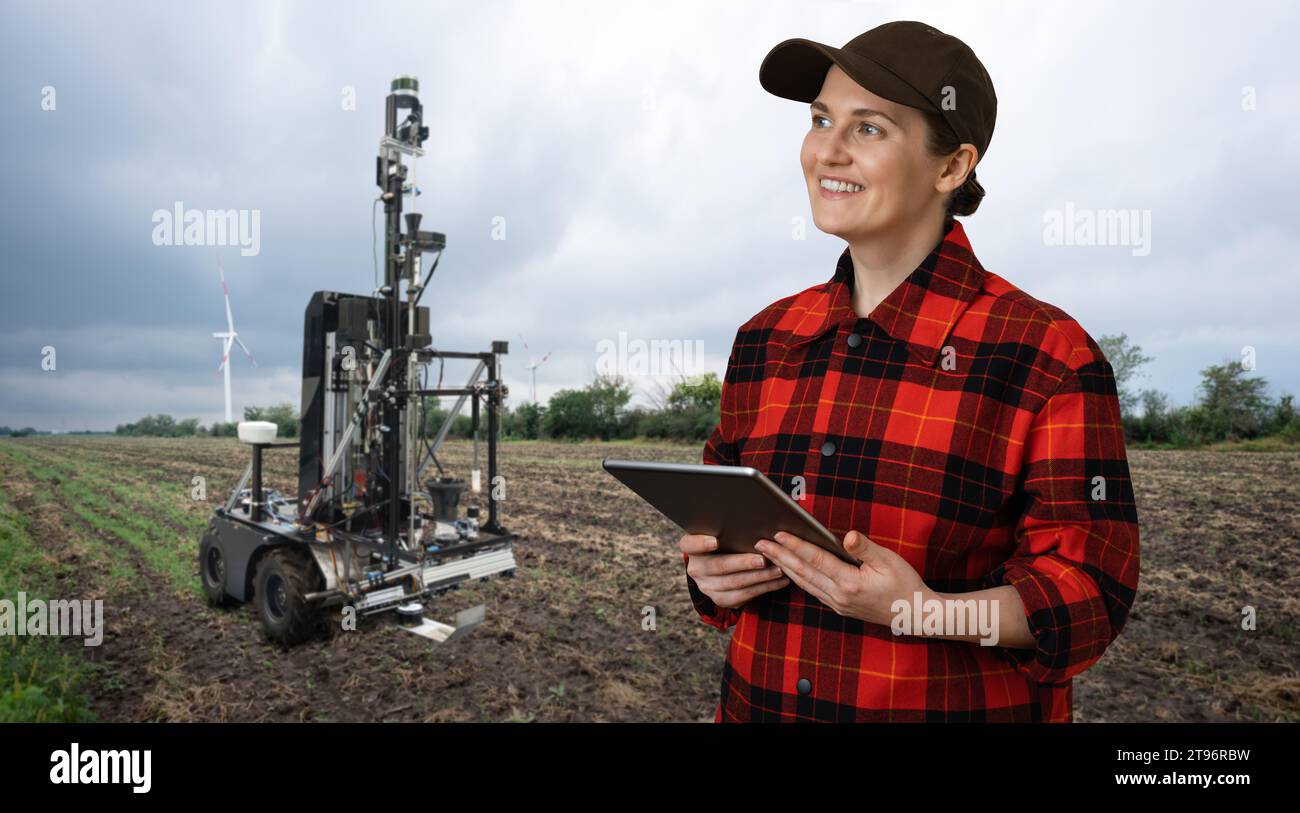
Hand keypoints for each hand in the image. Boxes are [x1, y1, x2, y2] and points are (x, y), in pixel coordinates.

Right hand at [679, 533, 789, 608]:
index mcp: (692, 548)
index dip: (700, 543)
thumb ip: (731, 528)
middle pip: (717, 566)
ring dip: (759, 577)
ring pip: (734, 583)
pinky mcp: (721, 599)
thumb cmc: (729, 542)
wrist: (724, 568)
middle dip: (742, 563)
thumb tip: (756, 519)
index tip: (715, 541)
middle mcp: (696, 569)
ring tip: (778, 569)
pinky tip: (779, 581)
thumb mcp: (725, 534)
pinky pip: (744, 596)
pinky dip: (764, 588)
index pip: (689, 544)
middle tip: (762, 559)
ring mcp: (707, 586)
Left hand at [754, 530, 928, 625]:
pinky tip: (789, 569)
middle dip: (779, 555)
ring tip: (768, 553)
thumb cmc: (904, 584)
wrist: (914, 614)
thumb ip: (865, 548)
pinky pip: (812, 590)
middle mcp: (839, 596)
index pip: (816, 560)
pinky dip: (797, 578)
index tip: (778, 534)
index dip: (796, 545)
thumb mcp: (888, 561)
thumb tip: (847, 536)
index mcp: (850, 583)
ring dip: (784, 566)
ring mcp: (837, 603)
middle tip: (759, 542)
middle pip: (802, 572)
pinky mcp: (839, 607)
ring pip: (804, 583)